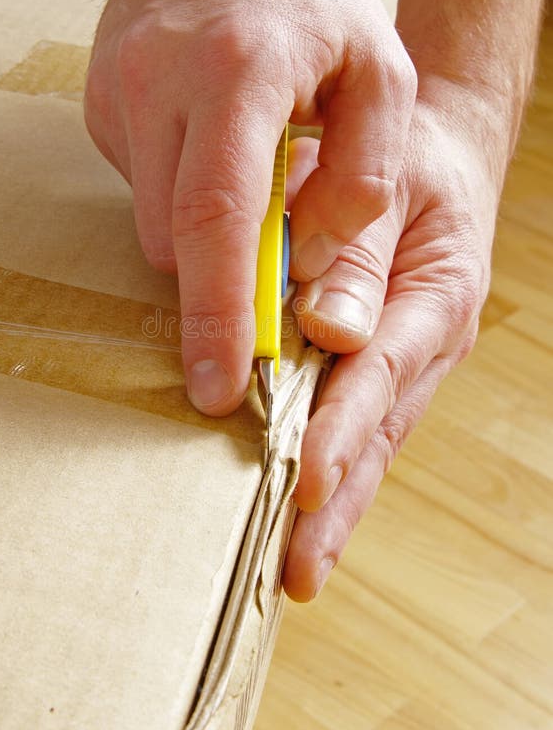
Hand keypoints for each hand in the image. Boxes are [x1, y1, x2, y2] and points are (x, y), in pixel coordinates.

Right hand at [83, 0, 415, 415]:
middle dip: (214, 292)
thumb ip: (367, 172)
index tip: (218, 384)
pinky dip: (182, 203)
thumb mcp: (380, 70)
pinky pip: (142, 191)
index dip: (218, 310)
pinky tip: (211, 157)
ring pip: (152, 225)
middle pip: (171, 237)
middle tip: (254, 323)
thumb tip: (316, 266)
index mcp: (239, 69)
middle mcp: (160, 82)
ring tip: (248, 194)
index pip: (216, 214)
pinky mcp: (101, 109)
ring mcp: (119, 95)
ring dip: (203, 240)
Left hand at [282, 84, 500, 601]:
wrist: (428, 159)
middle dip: (338, 504)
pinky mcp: (379, 368)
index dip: (343, 430)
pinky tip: (301, 514)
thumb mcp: (390, 183)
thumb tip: (328, 329)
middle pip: (378, 434)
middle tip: (295, 570)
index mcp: (436, 297)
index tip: (306, 484)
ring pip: (369, 444)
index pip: (381, 374)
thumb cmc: (406, 162)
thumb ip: (359, 253)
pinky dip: (330, 472)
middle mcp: (423, 346)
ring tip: (294, 569)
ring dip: (333, 506)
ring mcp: (403, 365)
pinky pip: (355, 426)